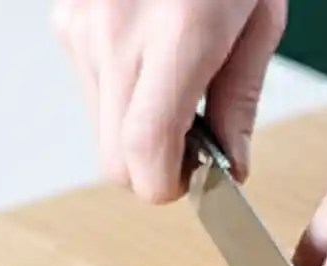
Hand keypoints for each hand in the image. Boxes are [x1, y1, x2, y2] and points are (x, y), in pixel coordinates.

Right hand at [52, 0, 286, 201]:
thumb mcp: (261, 20)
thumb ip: (241, 101)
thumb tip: (230, 167)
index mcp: (177, 34)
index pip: (144, 152)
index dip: (168, 185)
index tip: (196, 180)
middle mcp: (115, 34)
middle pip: (114, 160)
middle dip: (154, 167)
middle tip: (195, 142)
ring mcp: (81, 26)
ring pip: (101, 130)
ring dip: (138, 129)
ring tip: (178, 83)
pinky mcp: (66, 20)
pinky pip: (92, 90)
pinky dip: (123, 95)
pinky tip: (153, 57)